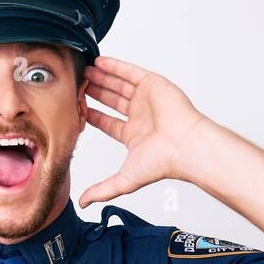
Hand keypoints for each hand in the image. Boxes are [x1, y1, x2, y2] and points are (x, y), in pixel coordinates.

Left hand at [78, 55, 209, 207]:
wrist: (183, 145)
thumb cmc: (162, 162)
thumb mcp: (123, 180)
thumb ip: (102, 189)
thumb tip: (82, 202)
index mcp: (135, 136)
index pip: (109, 123)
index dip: (93, 116)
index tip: (79, 110)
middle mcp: (141, 117)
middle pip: (113, 101)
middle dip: (96, 93)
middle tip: (79, 86)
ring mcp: (147, 100)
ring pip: (120, 85)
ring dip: (103, 78)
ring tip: (86, 71)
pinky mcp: (153, 84)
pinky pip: (131, 72)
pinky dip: (115, 66)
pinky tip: (100, 62)